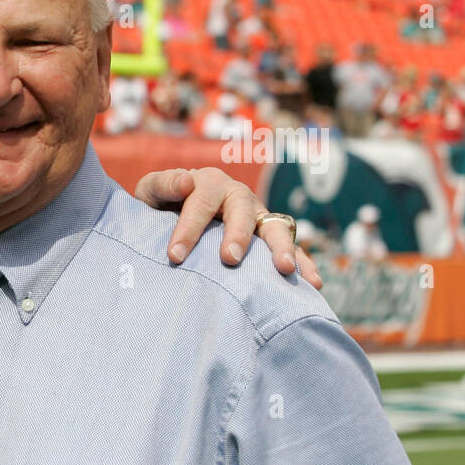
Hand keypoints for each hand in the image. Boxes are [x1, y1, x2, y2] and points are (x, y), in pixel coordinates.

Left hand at [133, 167, 321, 289]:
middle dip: (238, 234)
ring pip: (273, 227)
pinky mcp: (267, 236)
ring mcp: (256, 216)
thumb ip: (162, 185)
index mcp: (208, 183)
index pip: (200, 203)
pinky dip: (304, 262)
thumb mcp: (151, 192)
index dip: (188, 229)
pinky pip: (290, 247)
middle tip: (230, 259)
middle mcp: (236, 196)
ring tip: (284, 269)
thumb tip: (184, 182)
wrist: (172, 215)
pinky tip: (313, 283)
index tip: (175, 256)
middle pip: (242, 211)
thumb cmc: (161, 205)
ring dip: (280, 247)